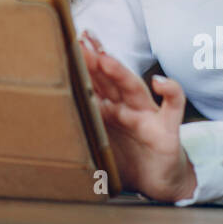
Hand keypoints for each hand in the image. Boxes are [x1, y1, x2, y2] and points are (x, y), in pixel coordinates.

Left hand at [79, 30, 196, 201]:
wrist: (158, 180)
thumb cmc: (129, 160)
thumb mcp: (101, 144)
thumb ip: (82, 130)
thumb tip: (49, 121)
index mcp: (109, 109)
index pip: (95, 82)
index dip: (83, 64)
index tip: (69, 44)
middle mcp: (128, 106)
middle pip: (111, 79)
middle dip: (95, 60)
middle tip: (81, 43)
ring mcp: (147, 115)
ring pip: (134, 88)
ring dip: (120, 72)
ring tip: (105, 58)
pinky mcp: (167, 129)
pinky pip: (173, 106)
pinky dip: (171, 91)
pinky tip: (159, 83)